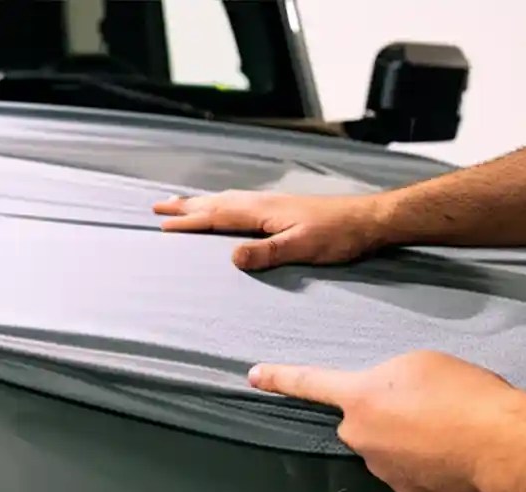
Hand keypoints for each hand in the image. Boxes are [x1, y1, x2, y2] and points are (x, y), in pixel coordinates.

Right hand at [152, 190, 395, 270]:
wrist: (368, 221)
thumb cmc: (338, 235)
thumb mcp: (302, 247)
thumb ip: (266, 253)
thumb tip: (231, 257)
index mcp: (262, 212)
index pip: (217, 217)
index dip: (189, 222)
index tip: (163, 225)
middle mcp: (262, 204)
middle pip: (215, 202)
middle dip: (186, 206)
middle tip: (157, 206)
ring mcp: (271, 205)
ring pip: (226, 200)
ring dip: (201, 202)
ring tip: (181, 204)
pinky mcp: (281, 210)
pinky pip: (239, 203)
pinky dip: (221, 203)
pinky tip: (225, 208)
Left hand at [247, 350, 525, 491]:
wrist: (500, 444)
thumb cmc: (462, 393)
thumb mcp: (420, 363)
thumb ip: (389, 380)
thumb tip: (386, 400)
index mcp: (359, 398)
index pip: (309, 383)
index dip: (281, 377)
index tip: (253, 375)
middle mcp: (360, 437)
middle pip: (364, 423)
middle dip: (386, 417)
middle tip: (429, 409)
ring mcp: (383, 472)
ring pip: (388, 451)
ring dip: (411, 442)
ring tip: (451, 432)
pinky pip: (413, 476)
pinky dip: (430, 468)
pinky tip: (455, 458)